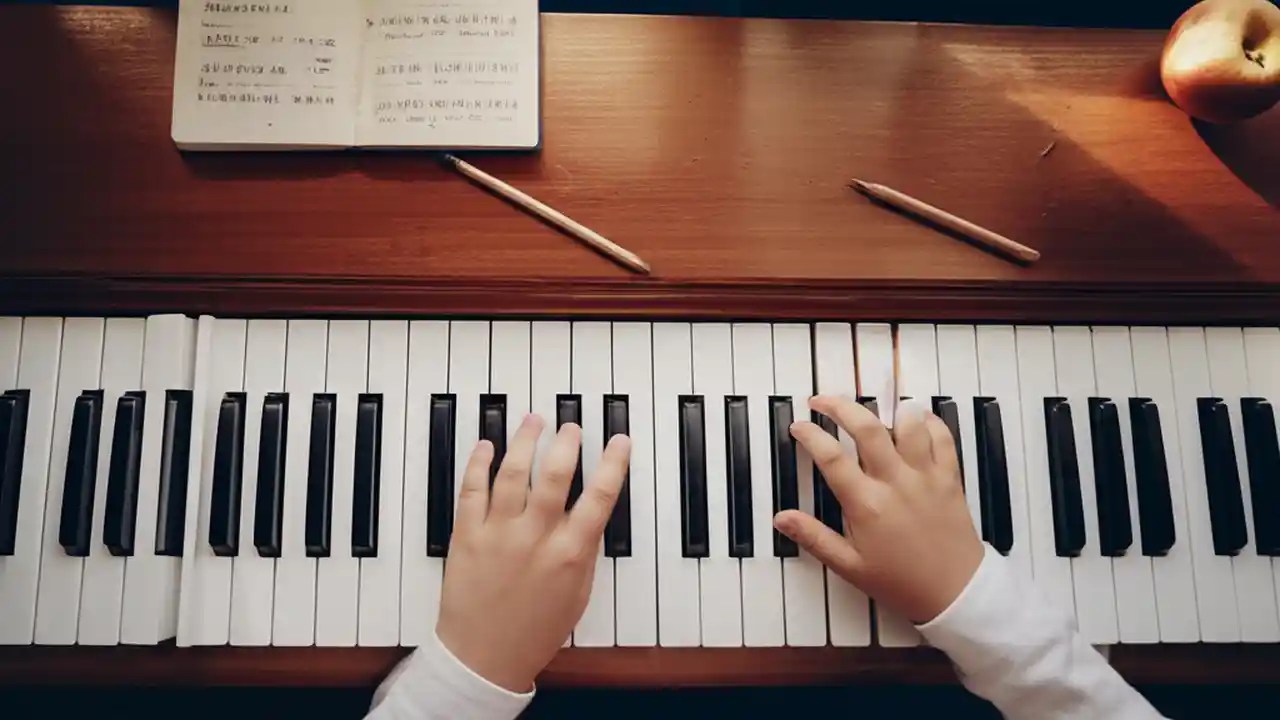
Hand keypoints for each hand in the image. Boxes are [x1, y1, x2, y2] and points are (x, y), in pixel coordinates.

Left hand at [435, 414, 630, 692]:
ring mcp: (498, 534)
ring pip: (512, 473)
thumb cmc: (532, 633)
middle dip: (566, 443)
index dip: (613, 464)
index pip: (600, 497)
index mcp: (569, 555)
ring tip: (533, 421)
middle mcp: (535, 539)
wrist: (483, 659)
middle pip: (555, 475)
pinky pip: (471, 489)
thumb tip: (591, 518)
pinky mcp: (466, 536)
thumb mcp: (577, 596)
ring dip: (524, 441)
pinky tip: (486, 446)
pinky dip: (479, 463)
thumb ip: (584, 554)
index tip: (620, 442)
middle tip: (571, 427)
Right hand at [775, 396, 983, 623]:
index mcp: (867, 504)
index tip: (798, 426)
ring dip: (888, 409)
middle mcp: (896, 483)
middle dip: (839, 406)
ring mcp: (926, 477)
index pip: (831, 457)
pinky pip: (942, 437)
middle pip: (867, 427)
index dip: (810, 435)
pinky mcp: (950, 478)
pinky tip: (915, 420)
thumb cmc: (901, 582)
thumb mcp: (849, 566)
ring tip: (872, 409)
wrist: (956, 594)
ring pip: (909, 424)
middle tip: (822, 400)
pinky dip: (929, 422)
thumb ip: (814, 537)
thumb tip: (781, 517)